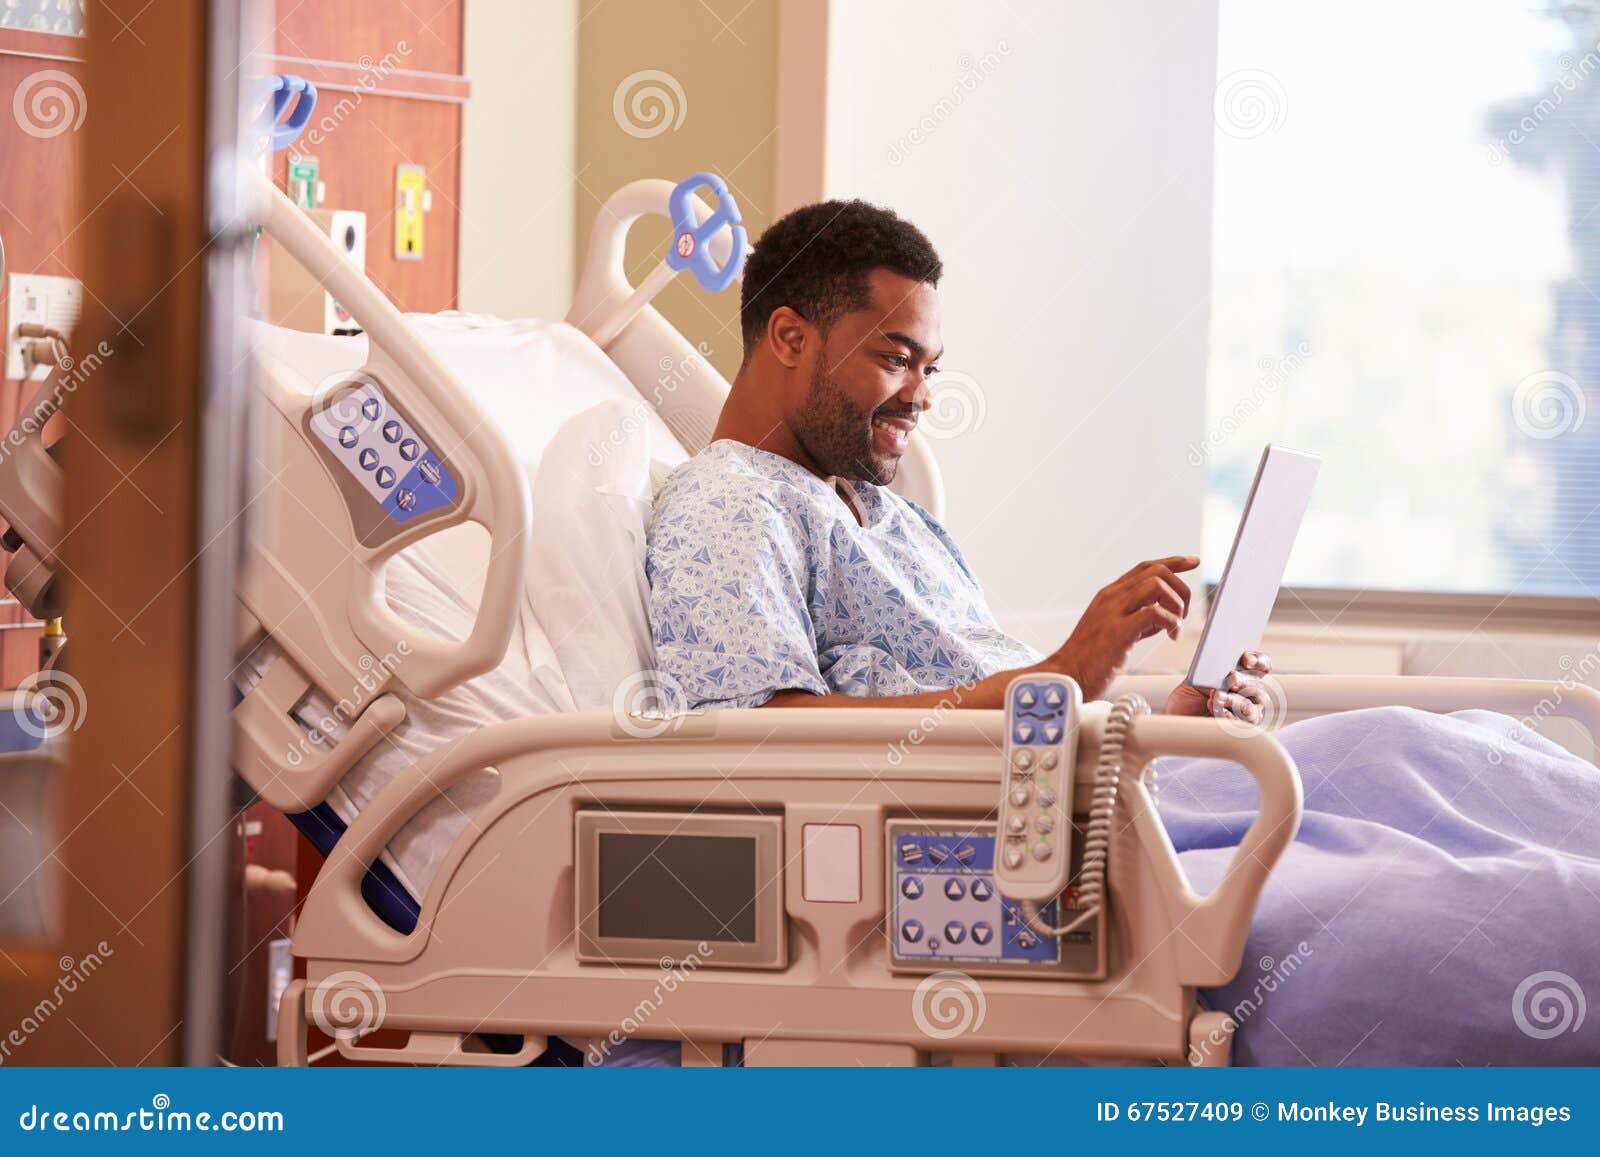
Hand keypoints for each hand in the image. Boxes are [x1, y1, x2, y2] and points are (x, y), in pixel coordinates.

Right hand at [1048, 556, 1197, 698]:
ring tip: (1174, 627)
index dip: (1172, 562)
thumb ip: (1137, 617)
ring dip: (1176, 605)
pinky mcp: (1117, 631)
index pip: (1145, 567)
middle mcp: (1111, 597)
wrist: (1066, 676)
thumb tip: (1164, 615)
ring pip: (1156, 585)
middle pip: (1156, 571)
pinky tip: (1170, 635)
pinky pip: (1154, 613)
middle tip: (1181, 614)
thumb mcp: (1114, 629)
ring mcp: (1112, 612)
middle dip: (1180, 589)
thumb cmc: (1090, 659)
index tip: (1192, 561)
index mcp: (1109, 595)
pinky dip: (1170, 622)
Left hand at [1164, 651, 1272, 723]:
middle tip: (1232, 678)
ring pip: (1250, 708)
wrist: (1177, 719)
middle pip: (1257, 687)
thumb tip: (1219, 661)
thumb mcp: (1196, 678)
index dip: (1258, 661)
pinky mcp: (1236, 730)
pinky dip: (1226, 715)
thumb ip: (1209, 669)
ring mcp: (1245, 714)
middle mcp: (1249, 695)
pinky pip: (1239, 724)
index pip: (1262, 667)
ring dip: (1235, 700)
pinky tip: (1214, 708)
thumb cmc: (1189, 696)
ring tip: (1218, 695)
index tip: (1246, 658)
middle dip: (1245, 681)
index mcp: (1244, 676)